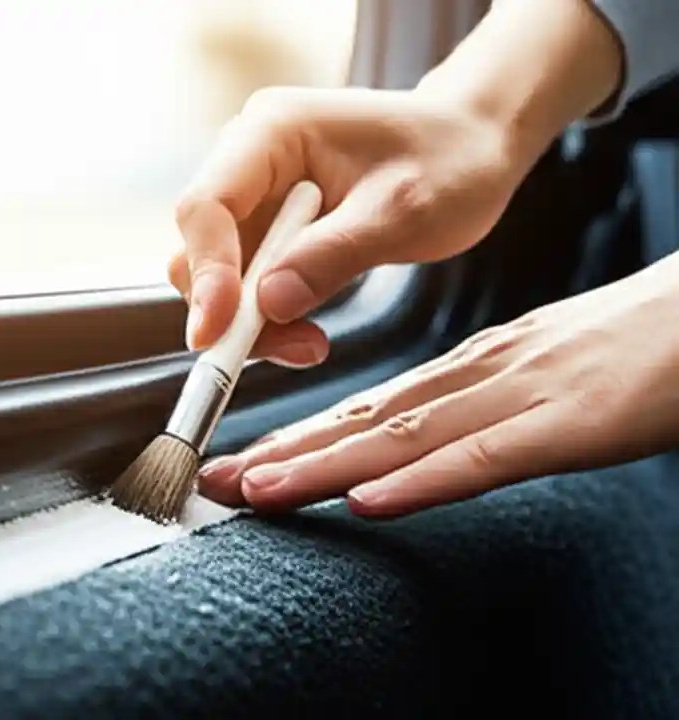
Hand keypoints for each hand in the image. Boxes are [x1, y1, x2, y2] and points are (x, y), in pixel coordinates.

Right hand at [169, 85, 531, 363]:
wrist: (470, 148)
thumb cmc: (449, 162)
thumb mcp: (406, 212)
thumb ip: (334, 254)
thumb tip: (268, 304)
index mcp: (271, 130)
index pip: (207, 205)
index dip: (206, 271)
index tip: (217, 332)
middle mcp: (247, 158)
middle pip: (200, 246)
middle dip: (230, 308)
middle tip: (290, 349)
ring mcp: (254, 194)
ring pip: (216, 275)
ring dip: (251, 322)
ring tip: (313, 344)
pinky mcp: (266, 227)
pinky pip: (244, 283)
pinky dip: (267, 319)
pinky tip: (308, 331)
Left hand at [196, 255, 678, 517]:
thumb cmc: (638, 344)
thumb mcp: (544, 369)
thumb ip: (485, 400)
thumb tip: (423, 433)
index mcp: (475, 367)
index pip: (372, 405)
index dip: (303, 436)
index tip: (246, 460)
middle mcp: (482, 377)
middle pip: (369, 420)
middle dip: (289, 453)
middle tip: (218, 479)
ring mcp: (524, 395)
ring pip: (406, 436)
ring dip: (326, 466)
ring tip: (260, 488)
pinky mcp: (573, 422)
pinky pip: (487, 456)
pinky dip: (423, 479)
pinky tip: (370, 499)